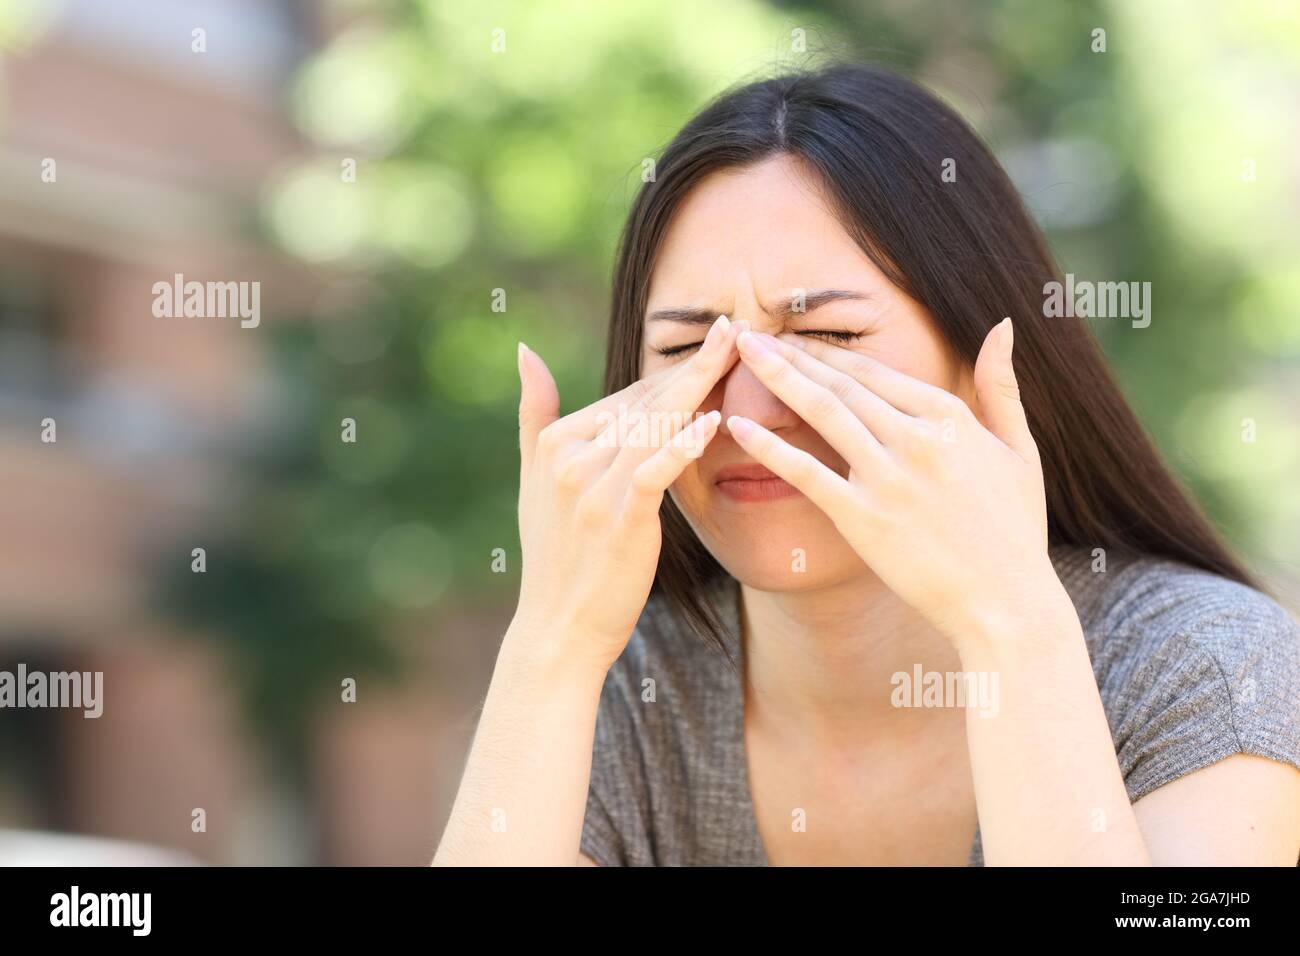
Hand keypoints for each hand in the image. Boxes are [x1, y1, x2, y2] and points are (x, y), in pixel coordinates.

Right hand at [512, 315, 739, 671]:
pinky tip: (714, 422)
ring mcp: (593, 487)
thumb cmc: (556, 555)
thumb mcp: (534, 479)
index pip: (628, 394)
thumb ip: (534, 413)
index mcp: (555, 441)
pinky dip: (683, 445)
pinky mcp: (620, 518)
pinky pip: (655, 471)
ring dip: (699, 387)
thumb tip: (526, 350)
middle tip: (739, 330)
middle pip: (646, 401)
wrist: (559, 627)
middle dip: (695, 366)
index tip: (718, 343)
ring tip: (740, 353)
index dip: (675, 371)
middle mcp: (570, 456)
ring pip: (655, 424)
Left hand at [727, 318, 1061, 650]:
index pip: (873, 373)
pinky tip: (738, 425)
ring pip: (821, 413)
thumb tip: (1003, 324)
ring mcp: (886, 477)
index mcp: (947, 416)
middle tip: (750, 336)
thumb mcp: (1020, 449)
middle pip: (840, 384)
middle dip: (792, 355)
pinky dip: (770, 446)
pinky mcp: (862, 518)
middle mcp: (914, 437)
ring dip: (776, 379)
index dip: (827, 352)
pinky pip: (806, 473)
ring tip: (743, 356)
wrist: (1006, 601)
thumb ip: (1002, 386)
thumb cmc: (1016, 530)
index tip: (794, 338)